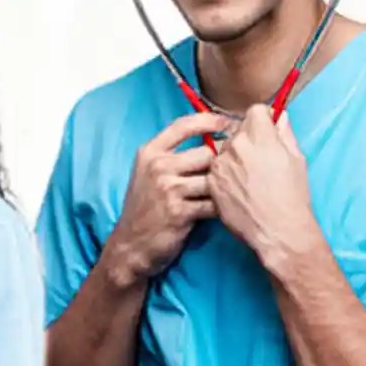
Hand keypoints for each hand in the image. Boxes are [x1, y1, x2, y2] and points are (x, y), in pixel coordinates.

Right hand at [105, 112, 229, 282]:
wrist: (130, 246)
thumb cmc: (145, 209)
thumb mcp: (147, 174)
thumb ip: (172, 156)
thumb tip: (212, 138)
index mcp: (149, 152)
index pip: (184, 124)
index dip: (211, 120)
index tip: (230, 123)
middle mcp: (157, 166)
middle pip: (207, 152)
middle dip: (222, 163)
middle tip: (234, 171)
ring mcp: (168, 189)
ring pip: (213, 178)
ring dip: (223, 188)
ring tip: (229, 194)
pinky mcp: (180, 212)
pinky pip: (213, 204)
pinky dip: (221, 208)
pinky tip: (223, 212)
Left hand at [208, 105, 323, 263]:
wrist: (276, 229)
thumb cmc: (292, 196)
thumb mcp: (297, 160)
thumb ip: (285, 133)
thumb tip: (279, 117)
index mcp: (260, 137)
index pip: (255, 110)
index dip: (263, 119)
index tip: (267, 130)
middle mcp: (236, 146)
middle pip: (237, 129)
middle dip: (248, 138)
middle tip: (259, 158)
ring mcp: (220, 164)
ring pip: (224, 148)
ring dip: (234, 156)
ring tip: (249, 177)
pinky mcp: (211, 181)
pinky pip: (216, 168)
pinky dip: (224, 174)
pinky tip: (239, 188)